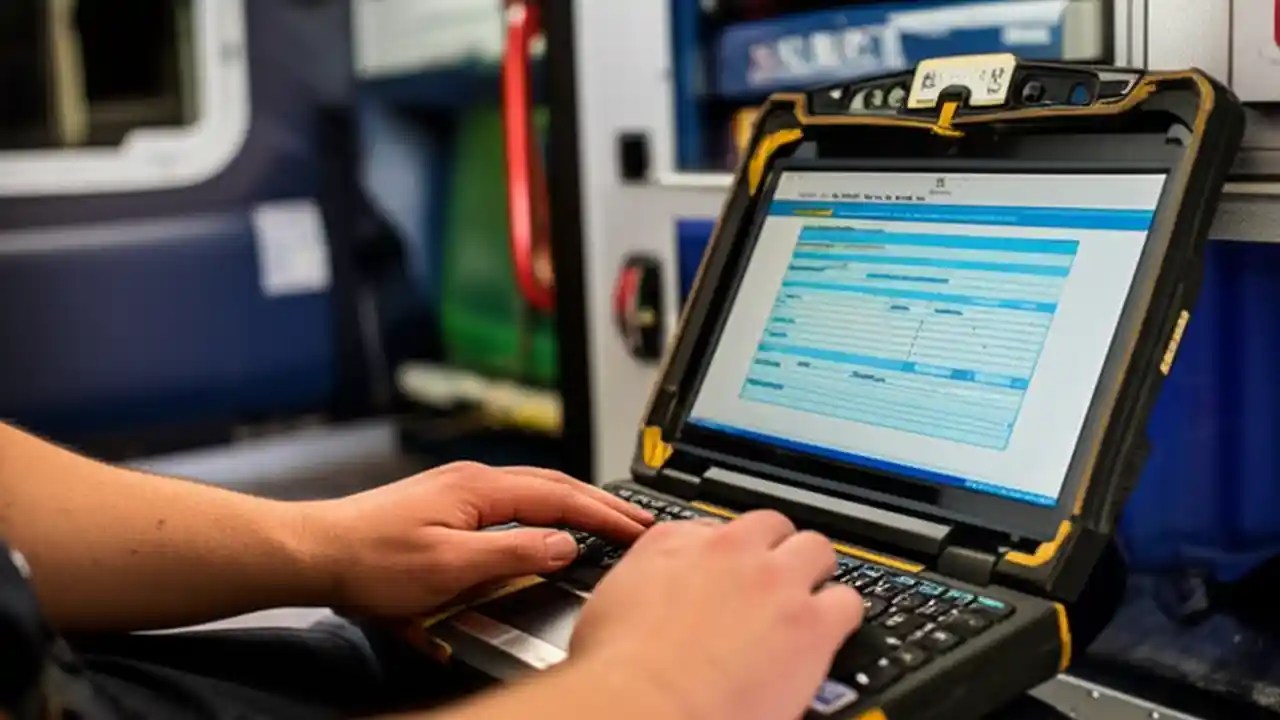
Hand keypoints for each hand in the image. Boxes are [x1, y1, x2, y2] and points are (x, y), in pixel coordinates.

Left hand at [305, 462, 651, 616]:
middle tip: (638, 520)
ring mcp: (459, 490)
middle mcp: (473, 481)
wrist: (315, 552)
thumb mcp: (449, 567)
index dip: (604, 514)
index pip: (560, 497)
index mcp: (481, 489)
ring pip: (534, 490)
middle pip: (554, 485)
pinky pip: (511, 501)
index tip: (638, 529)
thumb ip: (512, 553)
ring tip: (605, 519)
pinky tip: (547, 521)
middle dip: (600, 502)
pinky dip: (544, 508)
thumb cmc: (370, 560)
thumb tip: (564, 543)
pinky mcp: (446, 505)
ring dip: (574, 504)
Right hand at [570, 511, 863, 719]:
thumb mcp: (608, 606)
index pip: (710, 527)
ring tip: (809, 599)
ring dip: (813, 572)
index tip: (726, 571)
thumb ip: (641, 585)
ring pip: (816, 549)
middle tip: (772, 581)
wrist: (643, 705)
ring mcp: (773, 582)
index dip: (724, 554)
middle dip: (775, 550)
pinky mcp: (811, 622)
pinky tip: (831, 632)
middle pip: (770, 525)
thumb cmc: (617, 674)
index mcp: (673, 543)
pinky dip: (841, 615)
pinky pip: (847, 601)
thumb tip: (644, 596)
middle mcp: (727, 551)